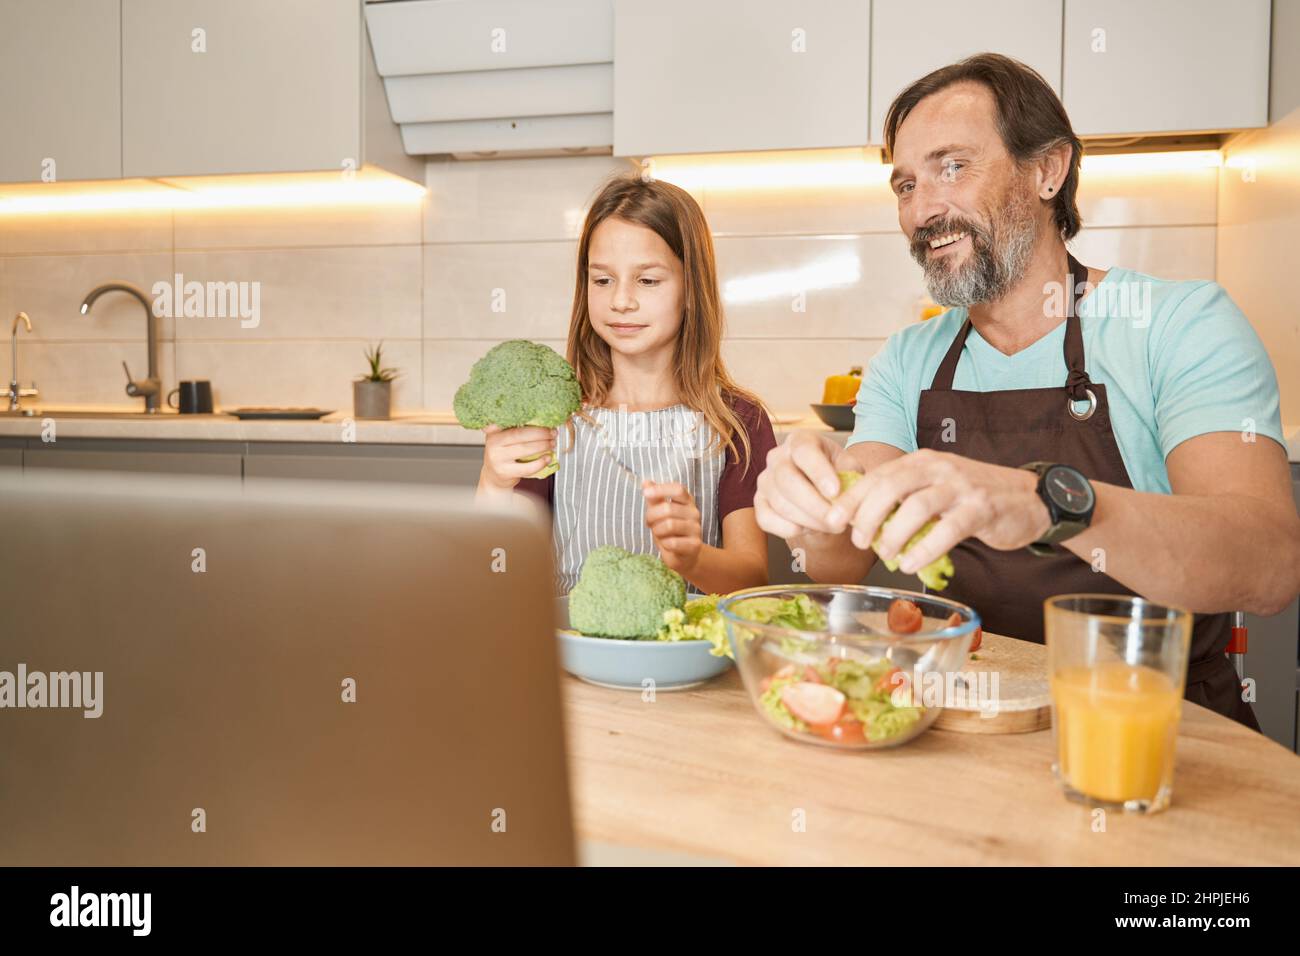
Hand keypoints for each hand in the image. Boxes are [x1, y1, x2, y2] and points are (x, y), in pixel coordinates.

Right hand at [480, 424, 555, 489]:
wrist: (494, 476)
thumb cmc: (504, 454)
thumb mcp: (504, 439)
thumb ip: (517, 430)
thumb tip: (543, 422)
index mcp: (494, 430)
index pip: (511, 421)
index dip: (529, 420)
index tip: (544, 420)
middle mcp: (493, 443)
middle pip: (520, 434)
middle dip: (540, 433)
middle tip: (552, 433)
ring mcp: (498, 458)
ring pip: (524, 449)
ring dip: (543, 445)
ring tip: (552, 444)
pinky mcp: (505, 472)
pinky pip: (526, 467)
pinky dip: (540, 462)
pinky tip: (547, 458)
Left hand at [643, 480, 702, 574]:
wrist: (683, 556)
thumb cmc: (670, 532)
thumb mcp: (659, 513)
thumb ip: (654, 498)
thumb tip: (645, 482)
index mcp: (687, 501)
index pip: (678, 489)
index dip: (661, 490)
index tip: (646, 494)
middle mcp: (695, 513)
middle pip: (667, 508)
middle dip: (651, 516)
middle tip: (649, 523)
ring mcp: (696, 529)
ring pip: (669, 525)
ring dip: (657, 531)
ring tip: (659, 534)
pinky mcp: (695, 544)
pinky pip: (672, 542)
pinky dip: (664, 544)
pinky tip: (667, 545)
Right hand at [752, 431, 846, 539]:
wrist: (822, 489)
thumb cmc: (837, 474)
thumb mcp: (849, 469)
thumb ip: (851, 479)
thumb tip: (848, 500)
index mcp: (800, 440)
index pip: (804, 451)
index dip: (819, 472)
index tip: (835, 492)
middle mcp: (777, 457)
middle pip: (787, 479)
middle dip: (814, 504)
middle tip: (837, 521)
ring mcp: (764, 480)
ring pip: (779, 502)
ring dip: (808, 520)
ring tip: (831, 527)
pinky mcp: (759, 502)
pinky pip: (765, 519)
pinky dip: (787, 529)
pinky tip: (807, 529)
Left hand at [824, 449, 1051, 570]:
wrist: (1029, 500)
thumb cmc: (974, 498)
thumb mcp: (935, 489)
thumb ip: (904, 500)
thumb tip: (862, 525)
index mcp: (921, 462)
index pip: (876, 476)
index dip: (850, 499)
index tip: (831, 521)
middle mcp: (937, 468)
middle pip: (889, 487)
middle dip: (866, 516)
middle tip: (860, 542)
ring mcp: (960, 487)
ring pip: (915, 507)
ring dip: (894, 534)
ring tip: (886, 555)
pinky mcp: (981, 509)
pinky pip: (947, 530)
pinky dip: (925, 549)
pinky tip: (912, 564)